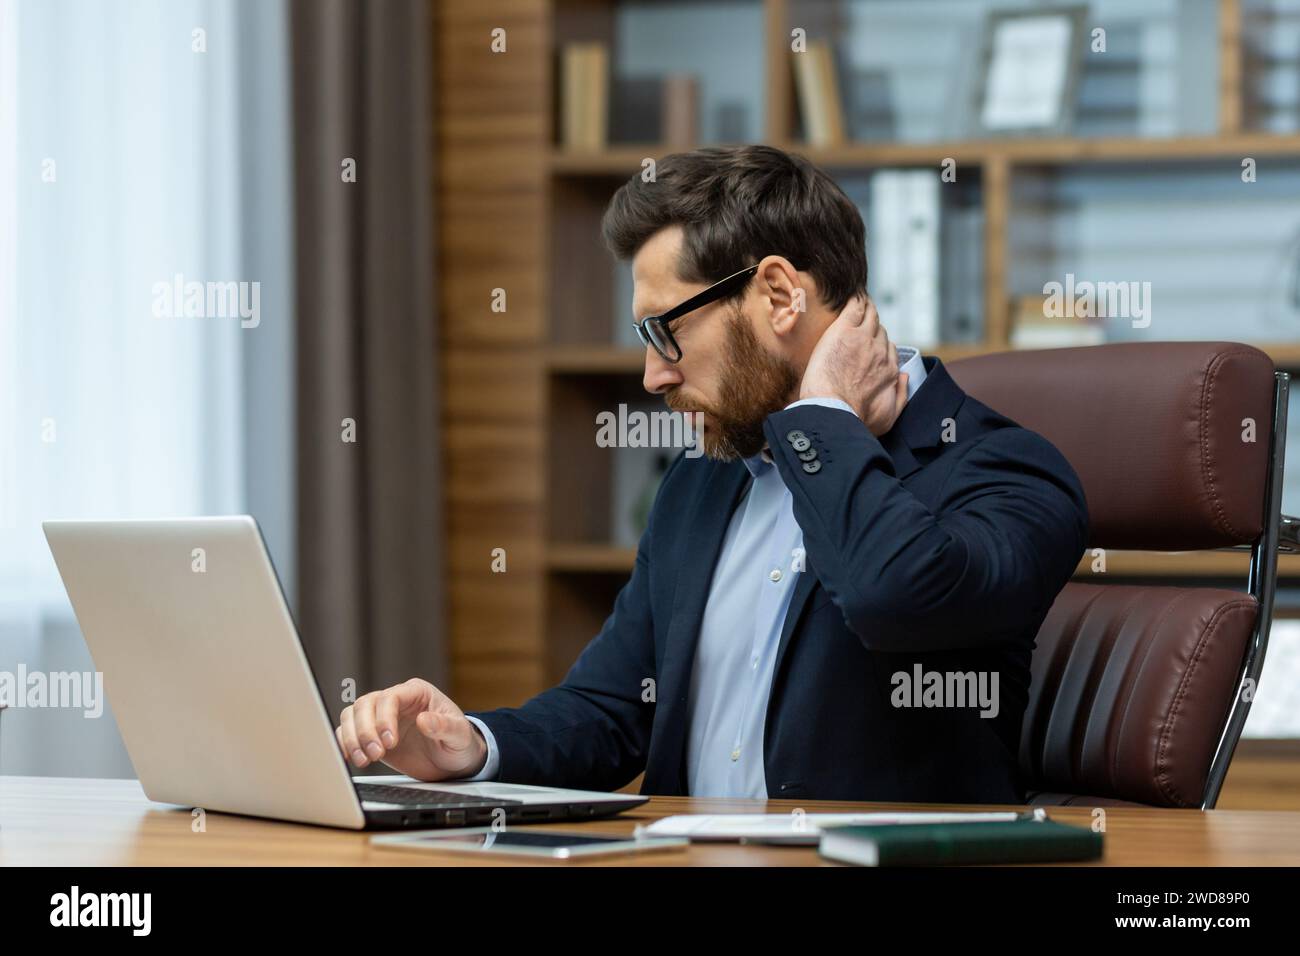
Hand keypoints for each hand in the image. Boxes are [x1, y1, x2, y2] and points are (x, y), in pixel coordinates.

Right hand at [336, 678, 486, 781]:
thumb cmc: (459, 742)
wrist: (452, 761)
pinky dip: (345, 744)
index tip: (391, 742)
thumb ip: (444, 726)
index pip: (390, 697)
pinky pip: (349, 731)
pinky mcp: (372, 734)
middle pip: (366, 704)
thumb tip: (424, 720)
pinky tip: (351, 758)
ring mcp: (381, 717)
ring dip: (353, 738)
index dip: (384, 718)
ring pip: (352, 715)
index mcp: (417, 692)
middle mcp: (396, 701)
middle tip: (377, 754)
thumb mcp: (459, 734)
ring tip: (365, 760)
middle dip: (366, 731)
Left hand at [799, 295, 907, 436]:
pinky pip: (854, 306)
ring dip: (866, 308)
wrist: (834, 412)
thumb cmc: (857, 419)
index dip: (879, 346)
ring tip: (860, 302)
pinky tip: (853, 293)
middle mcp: (880, 351)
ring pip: (869, 315)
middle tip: (863, 322)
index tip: (870, 345)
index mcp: (889, 370)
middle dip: (873, 326)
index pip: (887, 350)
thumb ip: (901, 396)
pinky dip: (856, 299)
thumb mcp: (889, 417)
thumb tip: (905, 377)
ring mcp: (863, 338)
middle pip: (879, 331)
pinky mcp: (844, 330)